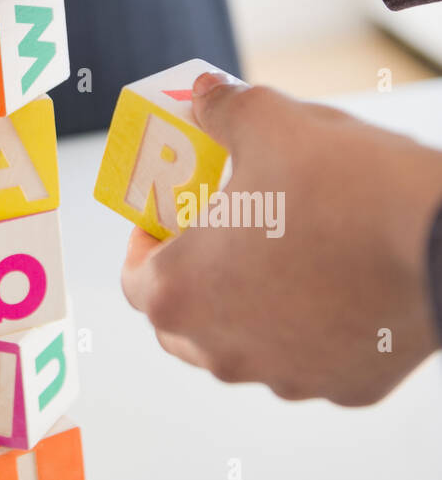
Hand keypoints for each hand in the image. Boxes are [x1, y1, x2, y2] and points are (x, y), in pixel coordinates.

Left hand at [121, 72, 441, 405]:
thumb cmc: (345, 187)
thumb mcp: (268, 121)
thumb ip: (221, 109)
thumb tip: (202, 94)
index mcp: (184, 293)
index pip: (134, 282)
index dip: (144, 243)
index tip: (167, 216)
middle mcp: (225, 351)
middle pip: (184, 326)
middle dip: (191, 279)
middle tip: (216, 233)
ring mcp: (288, 378)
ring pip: (247, 346)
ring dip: (249, 305)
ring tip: (279, 249)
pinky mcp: (345, 386)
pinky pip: (312, 357)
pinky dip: (312, 325)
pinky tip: (336, 279)